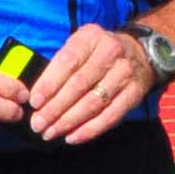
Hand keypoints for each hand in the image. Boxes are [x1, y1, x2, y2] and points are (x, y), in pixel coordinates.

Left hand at [26, 22, 155, 146]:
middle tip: (38, 124)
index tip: (34, 102)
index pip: (67, 62)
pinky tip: (72, 137)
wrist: (140, 53)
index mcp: (91, 37)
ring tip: (51, 132)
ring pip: (93, 103)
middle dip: (55, 108)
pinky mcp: (134, 94)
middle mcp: (110, 52)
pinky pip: (110, 116)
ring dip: (69, 122)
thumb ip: (59, 65)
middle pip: (78, 85)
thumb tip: (36, 96)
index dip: (49, 83)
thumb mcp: (80, 45)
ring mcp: (124, 74)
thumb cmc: (98, 52)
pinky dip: (89, 130)